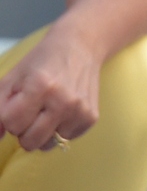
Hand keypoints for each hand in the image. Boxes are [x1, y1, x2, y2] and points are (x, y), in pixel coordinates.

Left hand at [0, 21, 101, 150]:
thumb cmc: (42, 61)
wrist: (80, 45)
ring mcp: (79, 110)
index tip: (19, 101)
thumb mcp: (13, 78)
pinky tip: (64, 109)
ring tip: (48, 109)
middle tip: (32, 109)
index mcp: (40, 86)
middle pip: (29, 142)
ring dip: (43, 131)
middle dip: (25, 128)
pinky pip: (65, 139)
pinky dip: (61, 128)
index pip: (11, 124)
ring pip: (47, 145)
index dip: (10, 114)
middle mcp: (63, 101)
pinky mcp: (91, 117)